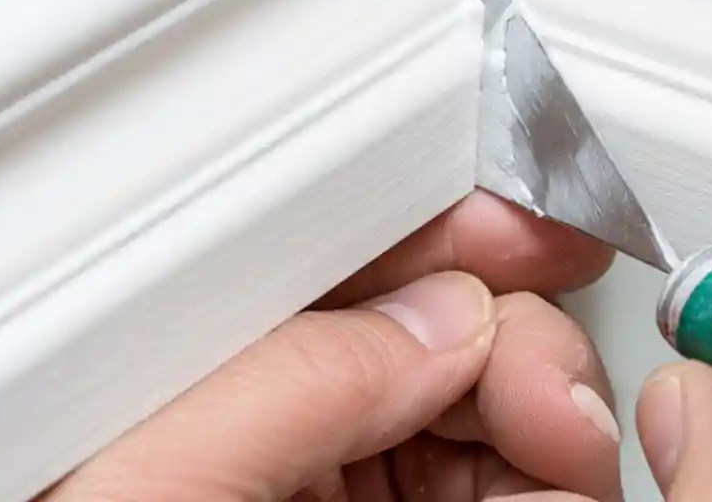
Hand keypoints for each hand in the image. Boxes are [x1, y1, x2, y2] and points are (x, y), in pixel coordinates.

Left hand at [40, 191, 621, 501]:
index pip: (351, 267)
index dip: (455, 237)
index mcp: (214, 387)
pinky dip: (553, 495)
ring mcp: (361, 497)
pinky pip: (513, 498)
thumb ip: (295, 380)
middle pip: (449, 339)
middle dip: (525, 354)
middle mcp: (297, 435)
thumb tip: (439, 317)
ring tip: (556, 479)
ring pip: (499, 421)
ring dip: (553, 437)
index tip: (541, 241)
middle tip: (555, 409)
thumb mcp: (155, 491)